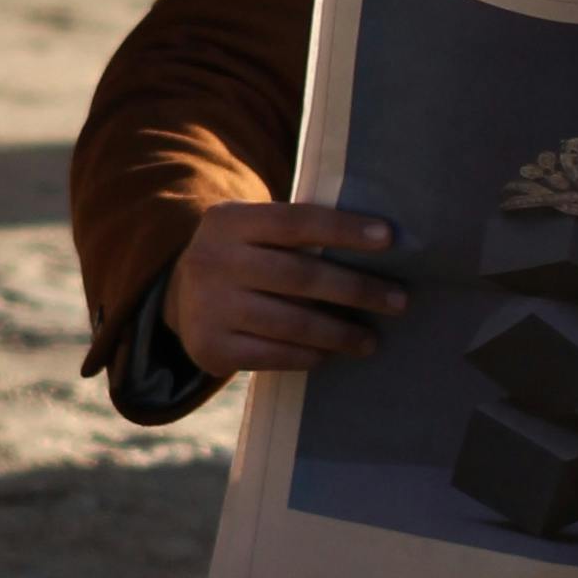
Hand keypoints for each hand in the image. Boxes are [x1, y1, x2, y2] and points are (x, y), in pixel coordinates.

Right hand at [165, 199, 406, 380]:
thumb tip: (378, 245)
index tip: (389, 238)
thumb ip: (296, 234)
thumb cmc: (243, 259)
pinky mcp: (209, 347)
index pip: (296, 221)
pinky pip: (272, 355)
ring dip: (339, 333)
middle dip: (356, 289)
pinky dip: (307, 356)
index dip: (344, 229)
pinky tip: (330, 355)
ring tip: (370, 339)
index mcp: (229, 221)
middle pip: (300, 276)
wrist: (179, 300)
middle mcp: (213, 260)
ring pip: (291, 322)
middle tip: (398, 301)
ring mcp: (208, 306)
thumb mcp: (254, 233)